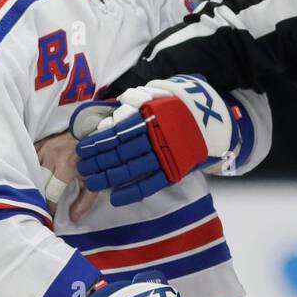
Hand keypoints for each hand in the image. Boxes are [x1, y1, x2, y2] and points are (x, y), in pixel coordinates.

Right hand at [35, 132, 98, 221]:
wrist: (93, 132)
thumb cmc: (95, 159)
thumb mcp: (94, 181)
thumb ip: (84, 201)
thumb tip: (73, 218)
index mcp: (66, 167)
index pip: (52, 193)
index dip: (50, 206)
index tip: (49, 215)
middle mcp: (53, 157)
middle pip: (40, 182)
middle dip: (40, 195)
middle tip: (41, 204)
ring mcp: (46, 148)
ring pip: (33, 169)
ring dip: (35, 180)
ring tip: (35, 190)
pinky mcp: (43, 143)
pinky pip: (31, 157)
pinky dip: (30, 166)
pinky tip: (31, 173)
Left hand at [74, 76, 241, 205]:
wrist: (216, 120)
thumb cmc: (180, 108)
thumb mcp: (159, 98)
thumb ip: (136, 104)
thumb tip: (110, 115)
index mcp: (151, 117)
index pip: (117, 132)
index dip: (98, 142)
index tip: (82, 149)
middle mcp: (156, 136)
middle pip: (120, 152)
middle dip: (98, 161)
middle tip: (81, 168)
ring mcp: (166, 154)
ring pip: (131, 168)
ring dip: (108, 177)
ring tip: (91, 183)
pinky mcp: (175, 170)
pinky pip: (151, 184)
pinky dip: (133, 192)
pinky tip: (116, 198)